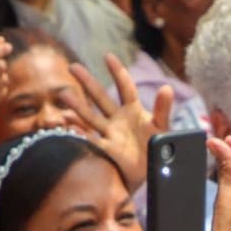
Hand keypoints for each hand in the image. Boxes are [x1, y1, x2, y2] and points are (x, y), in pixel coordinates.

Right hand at [60, 53, 171, 191]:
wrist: (151, 174)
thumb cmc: (159, 148)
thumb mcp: (163, 128)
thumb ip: (163, 109)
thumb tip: (167, 88)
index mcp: (134, 110)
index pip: (125, 87)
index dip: (117, 71)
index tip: (107, 56)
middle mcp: (118, 119)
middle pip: (100, 97)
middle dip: (87, 82)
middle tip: (72, 66)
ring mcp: (109, 133)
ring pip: (90, 116)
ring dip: (77, 106)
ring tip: (64, 95)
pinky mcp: (105, 150)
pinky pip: (89, 139)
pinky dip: (77, 132)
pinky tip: (66, 124)